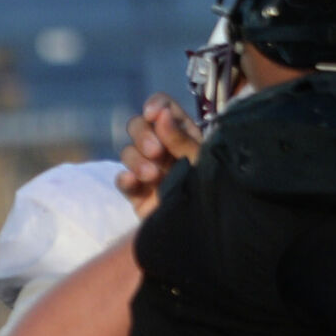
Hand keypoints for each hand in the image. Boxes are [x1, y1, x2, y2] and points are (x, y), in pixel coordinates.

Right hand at [118, 93, 201, 218]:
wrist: (206, 230)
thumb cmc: (213, 190)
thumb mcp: (202, 161)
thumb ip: (181, 139)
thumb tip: (161, 114)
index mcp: (183, 134)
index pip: (163, 107)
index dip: (155, 105)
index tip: (153, 114)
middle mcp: (163, 148)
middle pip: (139, 126)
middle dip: (143, 135)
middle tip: (156, 152)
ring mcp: (148, 170)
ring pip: (128, 152)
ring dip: (136, 160)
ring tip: (152, 176)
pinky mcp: (138, 193)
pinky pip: (122, 180)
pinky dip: (125, 178)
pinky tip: (134, 181)